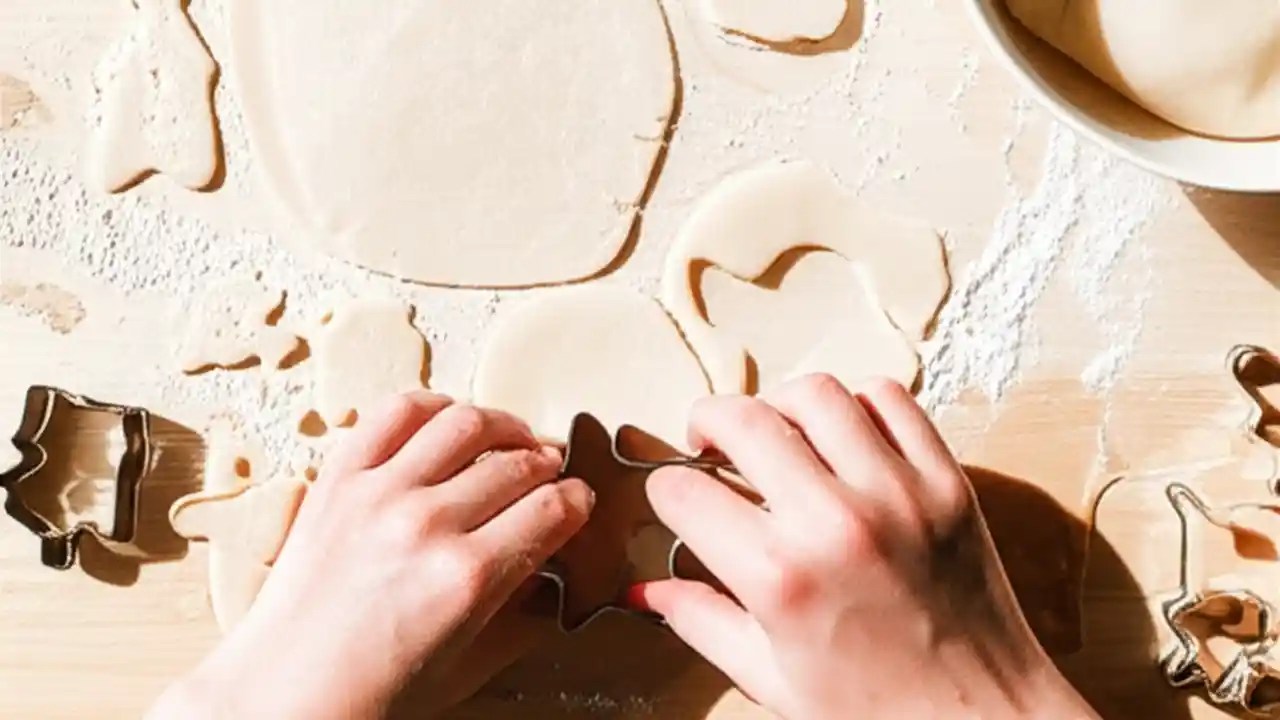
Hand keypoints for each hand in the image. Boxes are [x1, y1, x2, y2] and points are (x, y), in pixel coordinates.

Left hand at [150, 392, 592, 718]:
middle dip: (547, 464)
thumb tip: (554, 568)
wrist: (288, 693)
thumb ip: (522, 611)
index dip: (578, 499)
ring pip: (465, 423)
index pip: (552, 509)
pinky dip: (432, 406)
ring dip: (503, 424)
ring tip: (512, 437)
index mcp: (467, 577)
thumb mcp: (470, 663)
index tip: (579, 499)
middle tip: (551, 470)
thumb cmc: (373, 691)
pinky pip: (396, 413)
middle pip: (517, 464)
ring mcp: (379, 494)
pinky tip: (449, 422)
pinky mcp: (339, 478)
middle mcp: (426, 525)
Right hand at [631, 375, 1098, 719]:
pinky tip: (842, 436)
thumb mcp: (772, 679)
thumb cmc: (878, 712)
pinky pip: (892, 401)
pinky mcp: (946, 481)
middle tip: (708, 441)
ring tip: (775, 432)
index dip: (667, 491)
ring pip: (815, 394)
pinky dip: (857, 404)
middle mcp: (835, 523)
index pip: (686, 493)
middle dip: (706, 422)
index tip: (677, 497)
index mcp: (781, 579)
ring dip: (779, 404)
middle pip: (741, 420)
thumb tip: (645, 592)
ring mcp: (897, 494)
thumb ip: (702, 622)